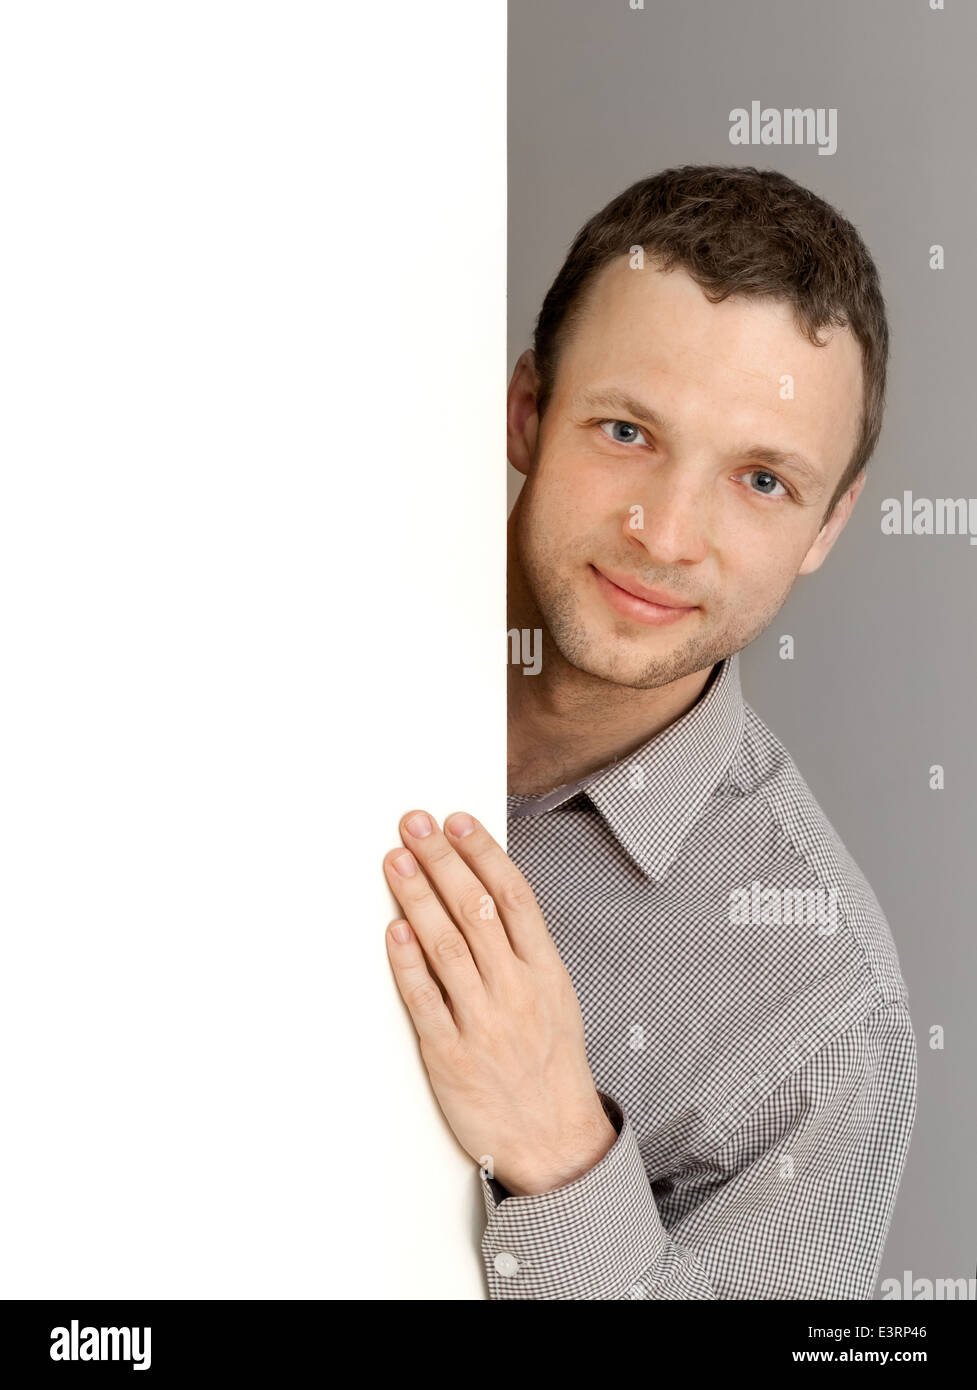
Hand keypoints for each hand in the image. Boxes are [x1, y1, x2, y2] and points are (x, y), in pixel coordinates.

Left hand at [383, 809, 616, 1196]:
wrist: (555, 1141)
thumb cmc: (551, 1065)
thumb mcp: (556, 997)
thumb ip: (524, 949)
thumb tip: (488, 891)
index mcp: (544, 970)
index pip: (513, 895)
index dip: (483, 852)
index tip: (457, 821)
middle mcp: (515, 989)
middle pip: (475, 909)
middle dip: (442, 860)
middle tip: (414, 824)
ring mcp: (483, 1022)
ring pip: (447, 946)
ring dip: (418, 897)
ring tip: (396, 861)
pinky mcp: (450, 1055)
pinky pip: (425, 1000)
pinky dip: (408, 963)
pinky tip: (395, 931)